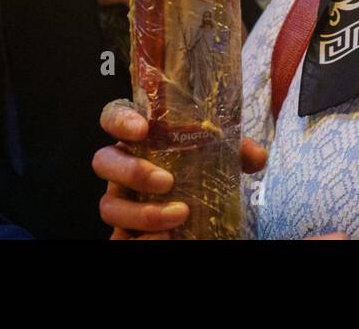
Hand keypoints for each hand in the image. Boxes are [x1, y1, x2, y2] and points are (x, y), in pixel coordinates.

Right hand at [93, 98, 267, 239]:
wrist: (193, 216)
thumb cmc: (198, 174)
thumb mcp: (217, 158)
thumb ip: (236, 152)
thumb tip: (256, 156)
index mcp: (139, 141)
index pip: (113, 118)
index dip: (119, 120)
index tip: (143, 129)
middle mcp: (122, 168)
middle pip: (103, 161)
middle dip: (132, 171)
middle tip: (166, 181)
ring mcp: (119, 200)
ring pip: (109, 205)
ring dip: (142, 212)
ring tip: (179, 215)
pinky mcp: (123, 231)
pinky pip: (118, 238)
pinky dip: (141, 240)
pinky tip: (166, 239)